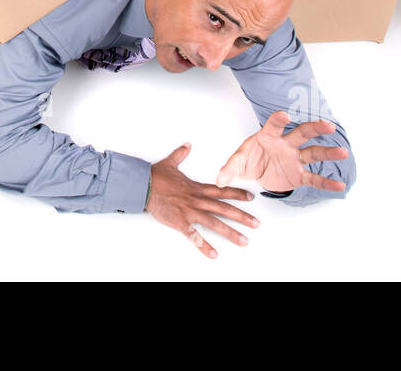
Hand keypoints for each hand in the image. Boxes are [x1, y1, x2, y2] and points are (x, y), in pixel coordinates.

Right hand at [147, 143, 257, 258]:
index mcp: (196, 188)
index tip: (251, 198)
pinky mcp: (180, 221)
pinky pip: (194, 236)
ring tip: (243, 241)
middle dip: (242, 217)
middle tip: (257, 224)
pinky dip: (204, 245)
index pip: (222, 191)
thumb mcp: (170, 163)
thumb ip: (180, 154)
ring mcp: (190, 211)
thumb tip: (187, 145)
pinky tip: (213, 254)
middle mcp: (197, 200)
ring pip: (215, 223)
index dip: (237, 194)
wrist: (143, 185)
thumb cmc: (156, 176)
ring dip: (230, 232)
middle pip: (224, 209)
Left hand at [217, 110, 348, 194]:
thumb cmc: (250, 160)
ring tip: (343, 152)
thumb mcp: (237, 163)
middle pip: (302, 134)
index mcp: (268, 136)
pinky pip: (313, 178)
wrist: (257, 173)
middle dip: (314, 129)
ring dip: (328, 153)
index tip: (284, 115)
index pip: (274, 125)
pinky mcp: (299, 175)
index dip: (278, 120)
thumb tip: (219, 180)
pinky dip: (326, 183)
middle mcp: (286, 144)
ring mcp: (295, 159)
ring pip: (313, 153)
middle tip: (327, 125)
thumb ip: (229, 169)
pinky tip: (339, 185)